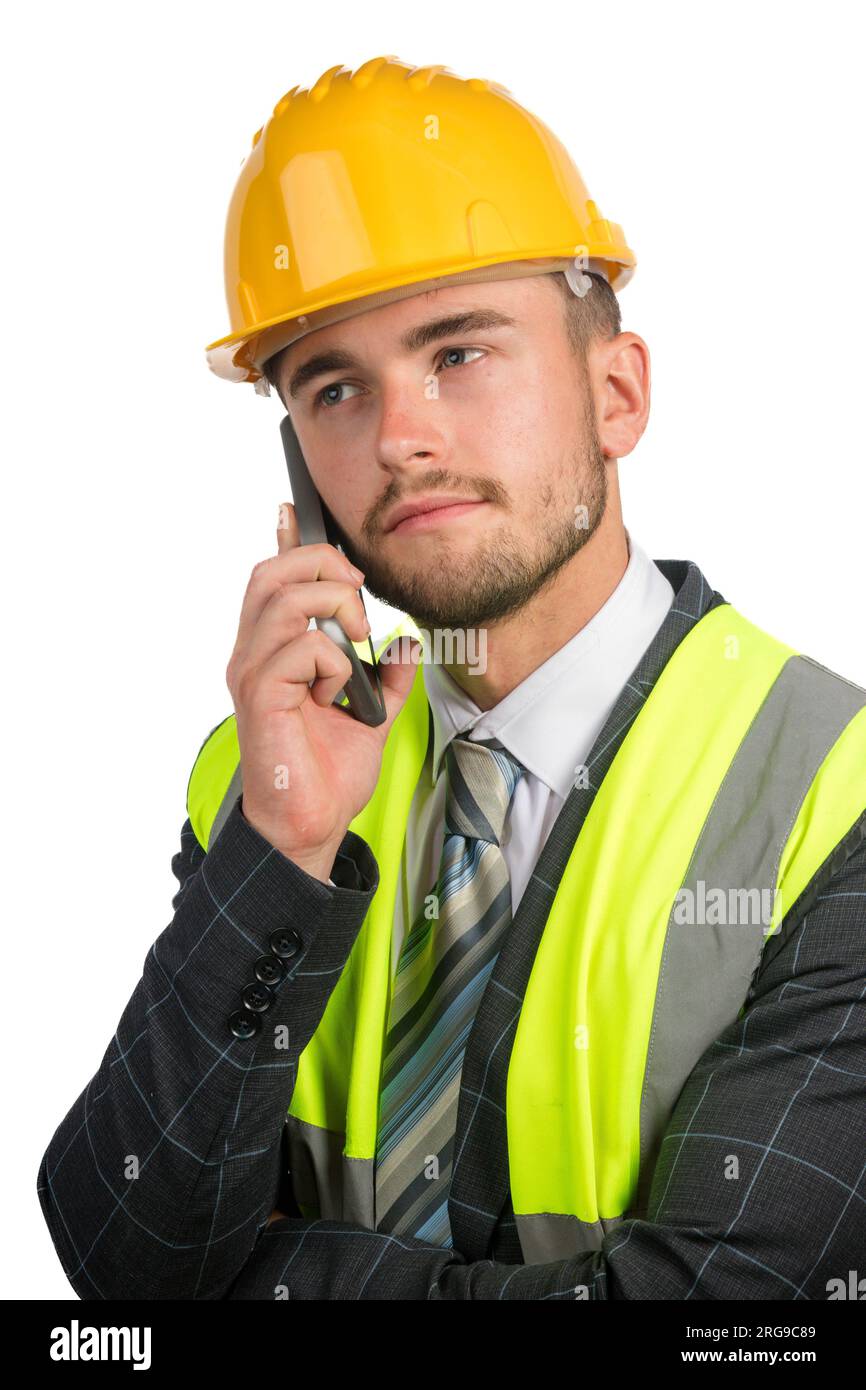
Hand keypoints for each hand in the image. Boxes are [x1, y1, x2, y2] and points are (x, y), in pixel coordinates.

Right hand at [226, 502, 419, 878]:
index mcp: (272, 652)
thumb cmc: (327, 775)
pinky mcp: (260, 696)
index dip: (284, 542)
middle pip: (272, 572)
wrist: (310, 826)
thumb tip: (408, 644)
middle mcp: (253, 654)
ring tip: (352, 647)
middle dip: (323, 567)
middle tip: (358, 601)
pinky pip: (302, 648)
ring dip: (334, 610)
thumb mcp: (373, 716)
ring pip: (285, 599)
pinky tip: (336, 695)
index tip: (295, 512)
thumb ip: (388, 677)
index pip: (269, 580)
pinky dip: (334, 663)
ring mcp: (252, 673)